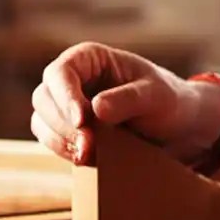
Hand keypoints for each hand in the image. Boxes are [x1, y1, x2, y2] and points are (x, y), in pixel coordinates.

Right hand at [30, 42, 212, 165]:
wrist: (176, 128)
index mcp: (90, 58)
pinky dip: (64, 151)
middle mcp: (73, 79)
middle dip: (62, 124)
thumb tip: (96, 108)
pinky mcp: (69, 131)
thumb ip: (129, 99)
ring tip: (88, 156)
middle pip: (44, 98)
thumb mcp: (157, 96)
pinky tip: (86, 160)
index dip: (65, 96)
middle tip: (88, 146)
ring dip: (60, 141)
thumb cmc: (168, 101)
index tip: (83, 121)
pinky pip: (52, 141)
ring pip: (42, 122)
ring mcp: (67, 106)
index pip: (61, 72)